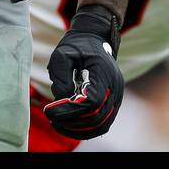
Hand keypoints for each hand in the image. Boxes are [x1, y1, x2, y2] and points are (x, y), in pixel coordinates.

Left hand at [43, 5, 123, 139]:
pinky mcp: (114, 102)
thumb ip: (61, 77)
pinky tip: (68, 125)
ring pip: (101, 124)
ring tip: (57, 123)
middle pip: (97, 117)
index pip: (92, 102)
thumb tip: (63, 100)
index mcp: (104, 72)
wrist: (94, 39)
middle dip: (71, 122)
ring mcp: (117, 95)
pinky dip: (86, 129)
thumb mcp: (62, 54)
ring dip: (78, 129)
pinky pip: (103, 123)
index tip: (50, 110)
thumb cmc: (77, 46)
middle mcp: (115, 86)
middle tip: (51, 118)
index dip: (70, 111)